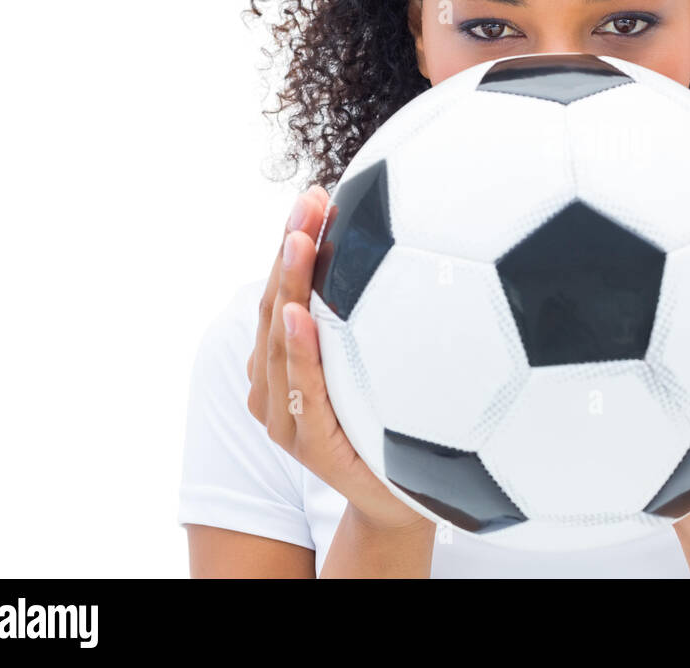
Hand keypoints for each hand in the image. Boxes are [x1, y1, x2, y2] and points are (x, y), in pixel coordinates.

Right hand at [245, 185, 427, 532]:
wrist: (400, 494)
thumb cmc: (392, 421)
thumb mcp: (380, 358)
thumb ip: (376, 312)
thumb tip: (415, 237)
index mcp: (288, 356)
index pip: (283, 287)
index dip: (294, 239)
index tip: (317, 195)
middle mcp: (275, 380)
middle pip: (274, 303)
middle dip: (289, 249)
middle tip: (310, 202)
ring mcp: (285, 413)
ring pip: (278, 339)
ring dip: (287, 285)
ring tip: (298, 240)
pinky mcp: (309, 442)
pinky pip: (301, 390)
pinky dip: (298, 351)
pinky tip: (301, 315)